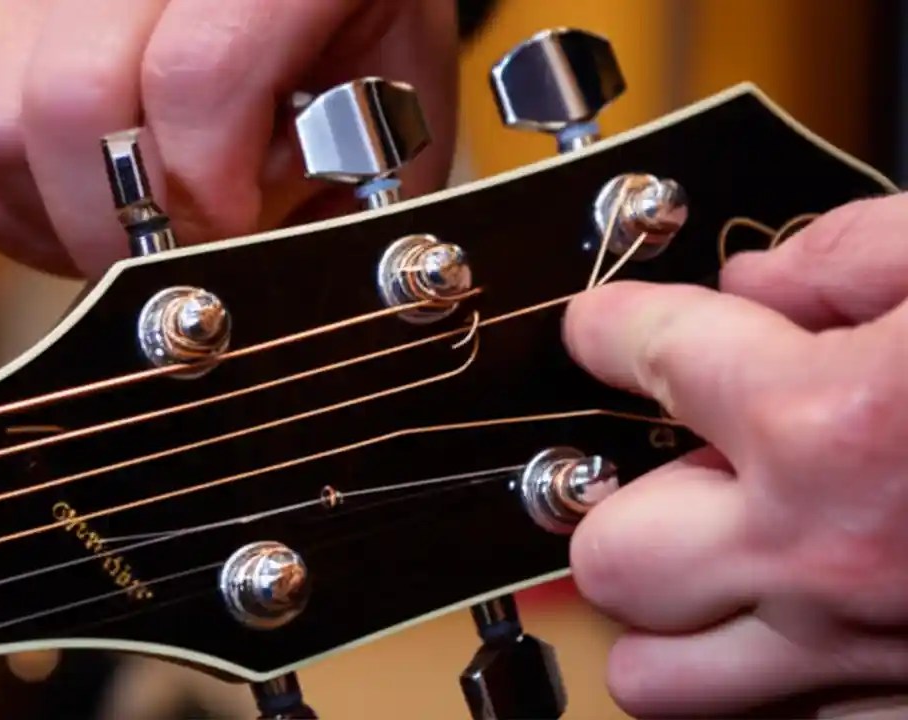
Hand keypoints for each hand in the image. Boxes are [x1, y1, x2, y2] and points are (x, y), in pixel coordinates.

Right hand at [0, 0, 459, 277]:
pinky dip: (16, 207)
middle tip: (178, 263)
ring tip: (135, 236)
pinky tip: (84, 213)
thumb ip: (366, 180)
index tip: (237, 239)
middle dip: (125, 231)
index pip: (195, 79)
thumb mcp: (396, 79)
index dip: (211, 193)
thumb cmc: (347, 6)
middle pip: (68, 105)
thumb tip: (286, 284)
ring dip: (62, 222)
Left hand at [563, 194, 907, 717]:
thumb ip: (853, 255)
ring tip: (707, 567)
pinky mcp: (907, 708)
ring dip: (660, 618)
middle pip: (604, 555)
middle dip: (612, 503)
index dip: (607, 330)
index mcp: (833, 418)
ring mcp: (857, 649)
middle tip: (656, 470)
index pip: (645, 354)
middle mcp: (822, 548)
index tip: (597, 332)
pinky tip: (801, 629)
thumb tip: (765, 280)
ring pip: (653, 679)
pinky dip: (768, 683)